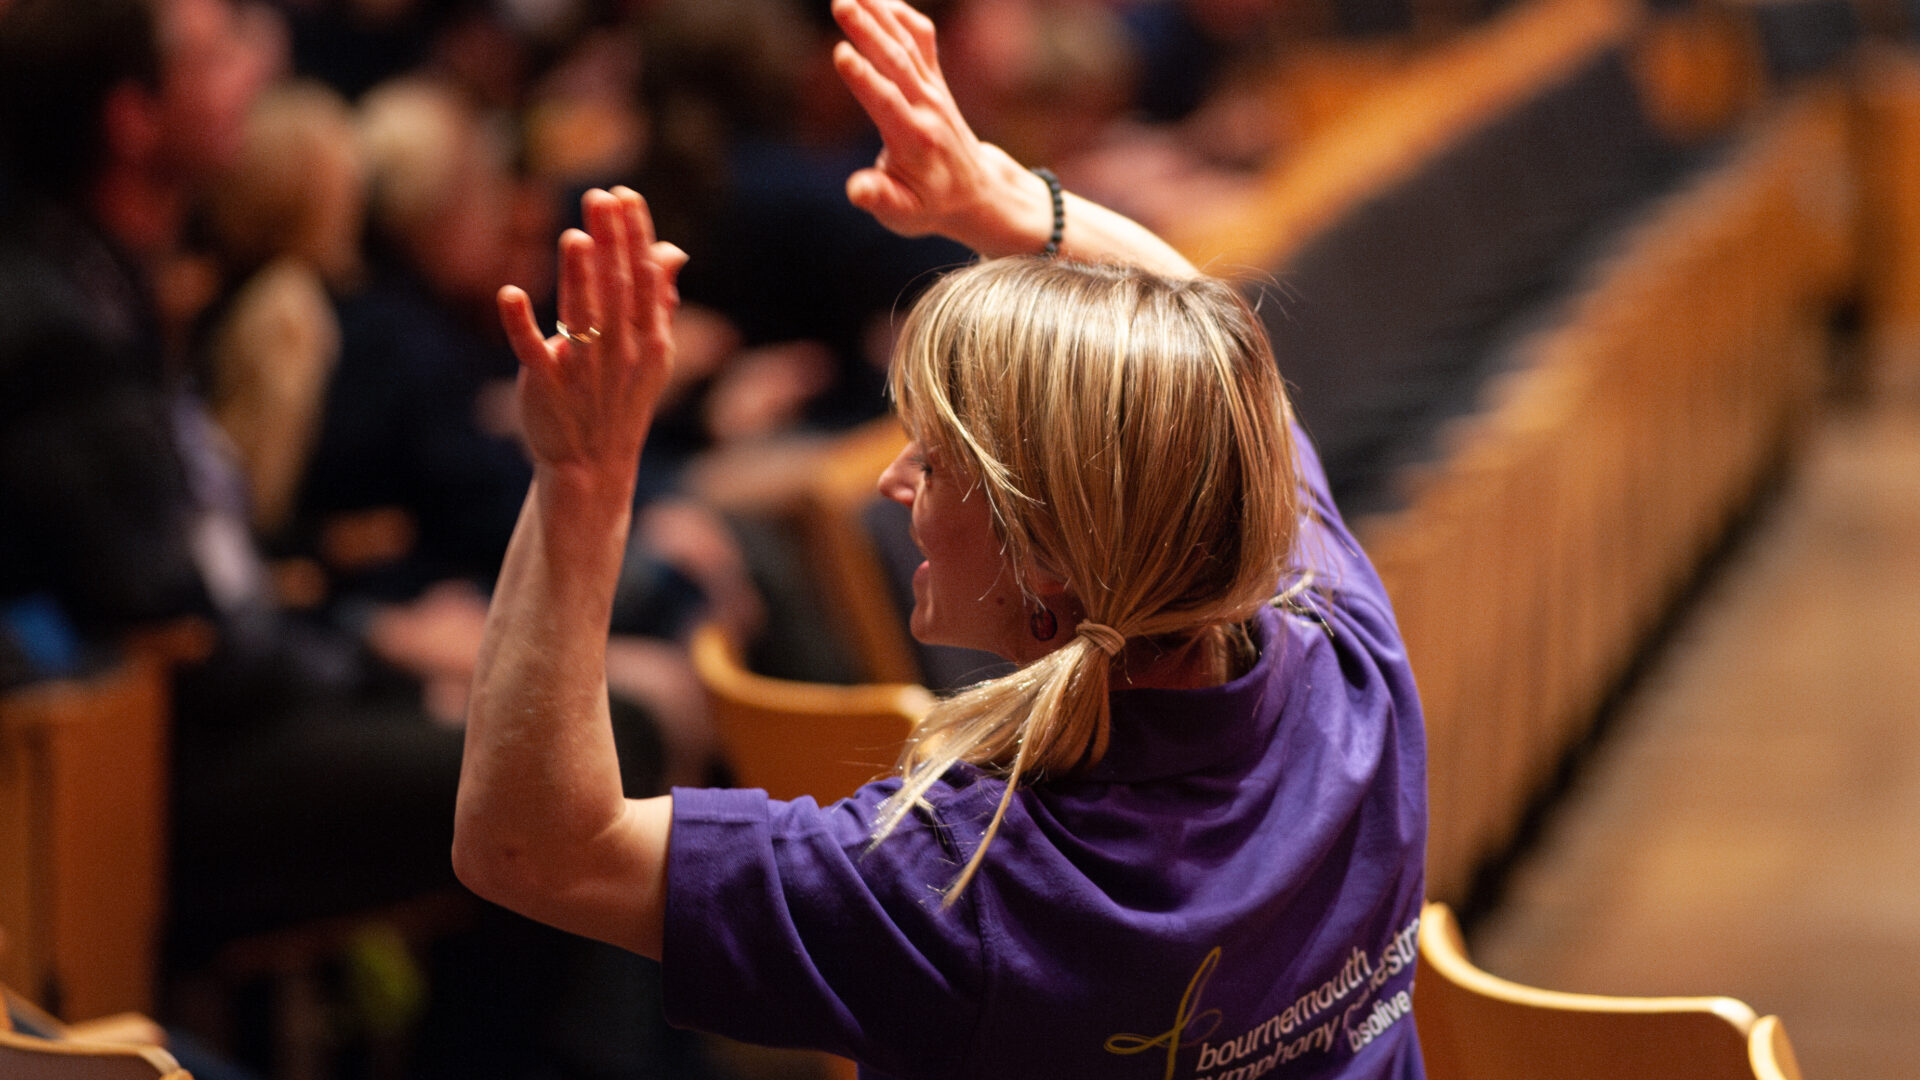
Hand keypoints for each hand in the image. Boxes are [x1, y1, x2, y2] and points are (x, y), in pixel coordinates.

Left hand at [497, 187, 686, 492]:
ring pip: (582, 317)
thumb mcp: (650, 352)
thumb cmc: (620, 399)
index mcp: (649, 339)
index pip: (644, 278)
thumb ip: (658, 300)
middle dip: (610, 243)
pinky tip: (509, 293)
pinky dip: (520, 323)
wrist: (593, 465)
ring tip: (573, 237)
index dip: (635, 236)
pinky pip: (533, 351)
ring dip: (577, 277)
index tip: (625, 196)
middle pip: (616, 289)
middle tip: (599, 197)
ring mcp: (584, 370)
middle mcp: (621, 351)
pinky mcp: (547, 385)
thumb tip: (670, 250)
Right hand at [831, 0, 1041, 250]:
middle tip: (841, 3)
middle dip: (869, 31)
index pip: (888, 104)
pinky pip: (921, 39)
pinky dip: (901, 15)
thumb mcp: (904, 214)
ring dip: (880, 14)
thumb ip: (880, 198)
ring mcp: (934, 90)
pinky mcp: (935, 79)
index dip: (865, 79)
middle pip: (898, 63)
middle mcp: (928, 109)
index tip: (842, 53)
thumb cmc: (930, 205)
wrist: (976, 192)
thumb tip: (856, 191)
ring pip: (908, 44)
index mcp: (914, 142)